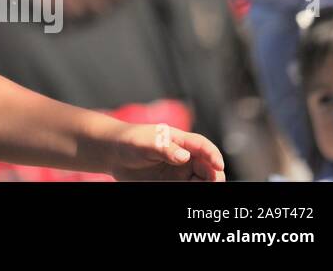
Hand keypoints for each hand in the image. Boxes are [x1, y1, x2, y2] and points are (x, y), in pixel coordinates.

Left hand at [104, 122, 225, 180]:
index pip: (202, 146)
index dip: (213, 155)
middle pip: (207, 167)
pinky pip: (188, 189)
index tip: (218, 165)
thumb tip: (184, 156)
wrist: (114, 154)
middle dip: (213, 176)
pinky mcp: (173, 183)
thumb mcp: (145, 142)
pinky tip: (188, 193)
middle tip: (213, 184)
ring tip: (199, 190)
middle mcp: (184, 156)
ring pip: (201, 181)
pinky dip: (192, 192)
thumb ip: (164, 148)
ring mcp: (180, 171)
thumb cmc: (129, 141)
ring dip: (204, 186)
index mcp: (180, 140)